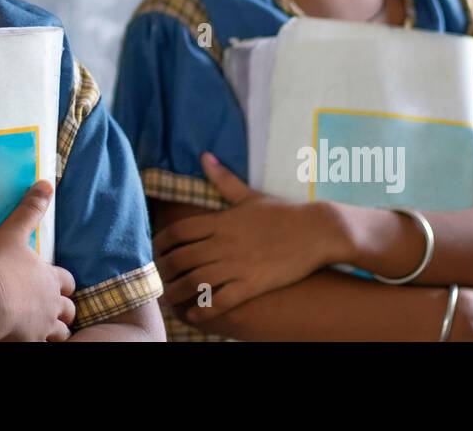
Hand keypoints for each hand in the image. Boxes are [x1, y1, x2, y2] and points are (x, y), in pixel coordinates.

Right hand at [0, 180, 76, 340]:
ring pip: (61, 333)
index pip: (67, 281)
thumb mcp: (12, 232)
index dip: (64, 282)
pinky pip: (41, 346)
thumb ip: (29, 210)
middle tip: (56, 309)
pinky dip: (37, 342)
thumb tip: (46, 183)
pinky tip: (27, 339)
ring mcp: (41, 327)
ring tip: (47, 329)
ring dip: (57, 330)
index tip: (59, 283)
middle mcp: (50, 304)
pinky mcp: (29, 343)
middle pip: (69, 310)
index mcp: (49, 278)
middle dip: (65, 309)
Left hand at [155, 152, 336, 323]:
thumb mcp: (250, 195)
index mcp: (221, 221)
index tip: (155, 251)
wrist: (317, 231)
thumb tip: (205, 156)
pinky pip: (221, 301)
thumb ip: (223, 180)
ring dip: (177, 292)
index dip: (161, 243)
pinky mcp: (253, 284)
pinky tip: (194, 315)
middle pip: (181, 258)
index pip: (179, 231)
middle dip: (164, 271)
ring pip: (196, 282)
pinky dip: (204, 310)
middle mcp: (224, 243)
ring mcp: (238, 265)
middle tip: (157, 278)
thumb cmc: (284, 213)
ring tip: (169, 299)